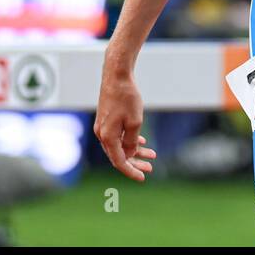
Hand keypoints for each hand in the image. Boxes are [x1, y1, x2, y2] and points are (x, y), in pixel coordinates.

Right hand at [94, 61, 156, 180]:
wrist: (117, 76)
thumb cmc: (126, 97)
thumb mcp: (135, 122)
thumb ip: (132, 141)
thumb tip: (130, 154)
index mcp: (107, 137)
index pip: (119, 162)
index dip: (131, 171)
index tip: (143, 178)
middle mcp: (102, 134)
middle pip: (119, 155)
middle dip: (135, 163)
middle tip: (150, 168)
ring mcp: (103, 126)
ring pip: (119, 145)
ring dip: (135, 152)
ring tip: (152, 155)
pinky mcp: (106, 119)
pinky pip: (118, 136)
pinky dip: (129, 141)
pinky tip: (141, 143)